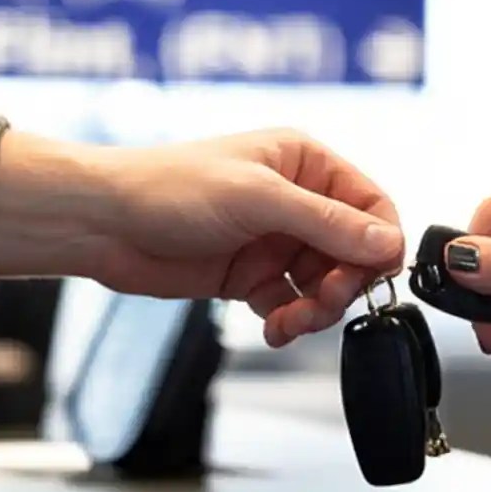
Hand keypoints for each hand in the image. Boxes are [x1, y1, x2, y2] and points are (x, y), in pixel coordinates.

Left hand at [0, 129, 403, 346]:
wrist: (102, 224)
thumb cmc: (168, 187)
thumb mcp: (258, 199)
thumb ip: (327, 224)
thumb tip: (388, 243)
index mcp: (304, 162)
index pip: (370, 204)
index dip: (379, 242)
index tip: (375, 277)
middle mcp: (296, 200)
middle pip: (353, 252)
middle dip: (342, 283)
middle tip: (321, 303)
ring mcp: (275, 240)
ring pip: (325, 284)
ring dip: (316, 309)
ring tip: (289, 322)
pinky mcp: (251, 276)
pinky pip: (292, 305)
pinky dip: (290, 322)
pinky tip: (273, 329)